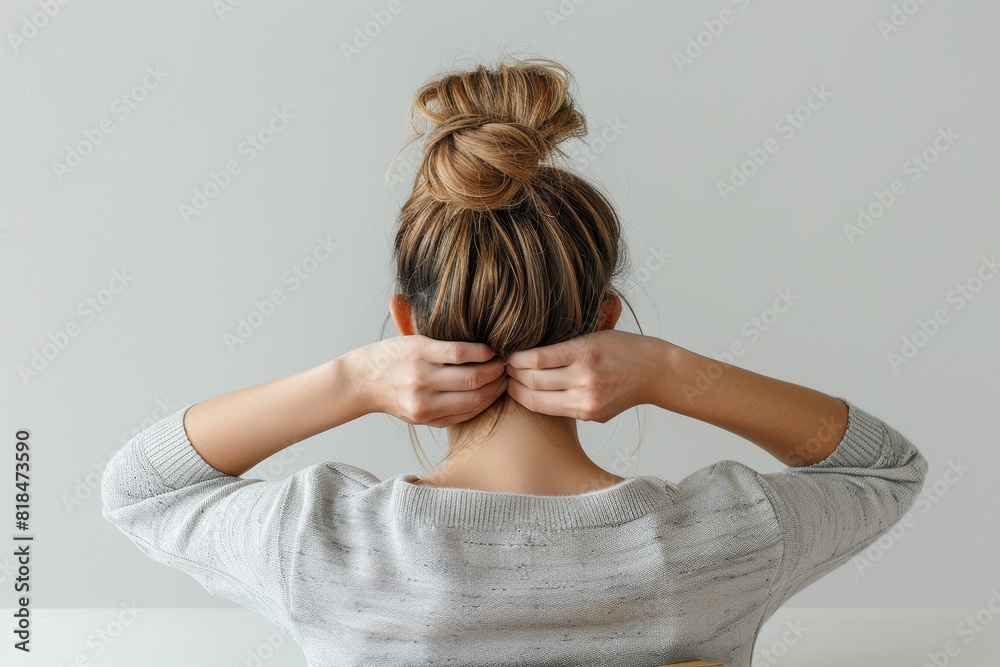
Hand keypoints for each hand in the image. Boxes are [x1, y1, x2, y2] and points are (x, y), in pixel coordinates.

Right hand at [346, 335, 508, 426]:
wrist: (364, 382)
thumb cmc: (393, 356)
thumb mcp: (416, 340)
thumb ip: (445, 346)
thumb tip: (486, 348)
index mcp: (419, 354)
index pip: (463, 354)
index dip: (487, 353)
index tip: (497, 350)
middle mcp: (421, 380)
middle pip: (472, 380)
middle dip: (496, 372)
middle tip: (506, 366)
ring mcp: (423, 404)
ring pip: (472, 400)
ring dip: (493, 390)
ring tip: (502, 380)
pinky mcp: (425, 419)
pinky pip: (462, 414)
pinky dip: (480, 405)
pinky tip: (488, 395)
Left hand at [504, 330, 669, 422]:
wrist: (654, 372)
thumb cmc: (622, 349)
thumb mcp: (592, 336)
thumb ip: (562, 347)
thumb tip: (524, 353)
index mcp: (584, 353)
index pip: (536, 359)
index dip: (514, 358)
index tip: (506, 354)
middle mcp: (585, 379)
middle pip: (532, 382)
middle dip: (512, 375)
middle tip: (504, 368)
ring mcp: (587, 401)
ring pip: (538, 401)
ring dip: (519, 391)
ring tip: (512, 382)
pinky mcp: (590, 415)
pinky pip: (554, 410)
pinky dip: (538, 401)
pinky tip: (531, 393)